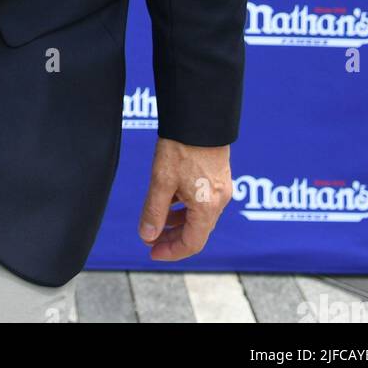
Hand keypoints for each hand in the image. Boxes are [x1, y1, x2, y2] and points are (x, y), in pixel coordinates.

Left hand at [137, 137, 232, 259]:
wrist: (199, 115)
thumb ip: (154, 211)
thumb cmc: (181, 146)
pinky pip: (202, 201)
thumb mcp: (161, 180)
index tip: (151, 252)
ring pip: (199, 216)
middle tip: (150, 240)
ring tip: (157, 222)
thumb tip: (147, 236)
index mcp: (207, 207)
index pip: (192, 244)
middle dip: (173, 238)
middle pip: (197, 232)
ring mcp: (221, 188)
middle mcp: (219, 201)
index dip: (171, 252)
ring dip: (178, 223)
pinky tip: (170, 201)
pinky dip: (185, 207)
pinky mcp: (218, 175)